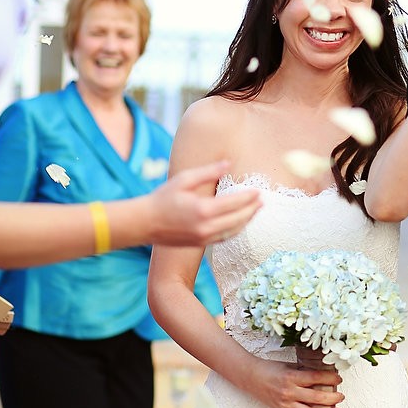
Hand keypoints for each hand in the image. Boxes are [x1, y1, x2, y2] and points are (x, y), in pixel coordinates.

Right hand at [146, 161, 261, 246]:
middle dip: (253, 209)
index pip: (235, 203)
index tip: (259, 190)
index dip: (249, 197)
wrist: (143, 224)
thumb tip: (228, 163)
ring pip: (234, 230)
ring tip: (256, 210)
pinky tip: (241, 222)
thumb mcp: (184, 179)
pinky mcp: (201, 244)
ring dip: (247, 220)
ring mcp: (204, 237)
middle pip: (239, 218)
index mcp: (203, 209)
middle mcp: (206, 226)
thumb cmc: (162, 198)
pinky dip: (236, 229)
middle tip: (263, 200)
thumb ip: (208, 172)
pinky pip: (225, 238)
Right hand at [244, 358, 343, 407]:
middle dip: (333, 398)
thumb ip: (306, 370)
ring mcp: (286, 404)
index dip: (330, 379)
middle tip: (341, 396)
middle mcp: (290, 392)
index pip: (316, 378)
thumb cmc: (271, 368)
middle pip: (317, 398)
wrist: (251, 377)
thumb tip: (325, 372)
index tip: (339, 379)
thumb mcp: (290, 365)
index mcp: (292, 377)